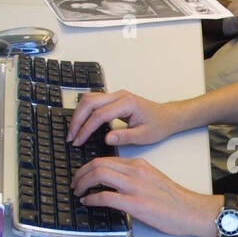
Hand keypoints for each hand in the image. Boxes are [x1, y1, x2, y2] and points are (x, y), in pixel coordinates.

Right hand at [66, 90, 180, 147]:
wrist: (166, 116)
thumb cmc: (157, 125)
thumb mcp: (144, 136)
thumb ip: (124, 137)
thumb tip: (106, 139)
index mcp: (127, 103)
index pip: (99, 114)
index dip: (86, 129)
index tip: (78, 141)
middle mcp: (119, 95)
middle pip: (89, 102)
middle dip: (77, 120)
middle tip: (71, 137)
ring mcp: (115, 95)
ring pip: (88, 99)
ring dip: (78, 114)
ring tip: (73, 132)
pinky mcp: (113, 99)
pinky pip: (93, 101)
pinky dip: (84, 112)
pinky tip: (81, 125)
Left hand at [72, 155, 214, 236]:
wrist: (190, 210)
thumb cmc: (173, 199)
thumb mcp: (151, 179)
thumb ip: (133, 177)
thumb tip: (111, 184)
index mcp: (138, 165)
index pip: (106, 159)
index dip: (88, 167)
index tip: (82, 175)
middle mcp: (135, 172)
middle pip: (98, 164)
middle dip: (81, 173)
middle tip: (75, 183)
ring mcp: (135, 187)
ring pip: (99, 175)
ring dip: (82, 183)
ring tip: (78, 191)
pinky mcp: (135, 204)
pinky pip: (106, 197)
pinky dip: (91, 199)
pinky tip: (87, 202)